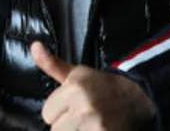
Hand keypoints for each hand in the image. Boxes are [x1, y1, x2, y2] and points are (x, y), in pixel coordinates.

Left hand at [30, 42, 154, 130]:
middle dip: (66, 125)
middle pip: (55, 129)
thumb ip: (52, 64)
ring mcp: (94, 123)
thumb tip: (34, 46)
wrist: (135, 98)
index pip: (47, 113)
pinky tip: (94, 128)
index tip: (72, 106)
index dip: (58, 111)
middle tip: (81, 117)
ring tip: (87, 124)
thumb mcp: (77, 74)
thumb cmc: (102, 86)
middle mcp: (83, 106)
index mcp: (74, 88)